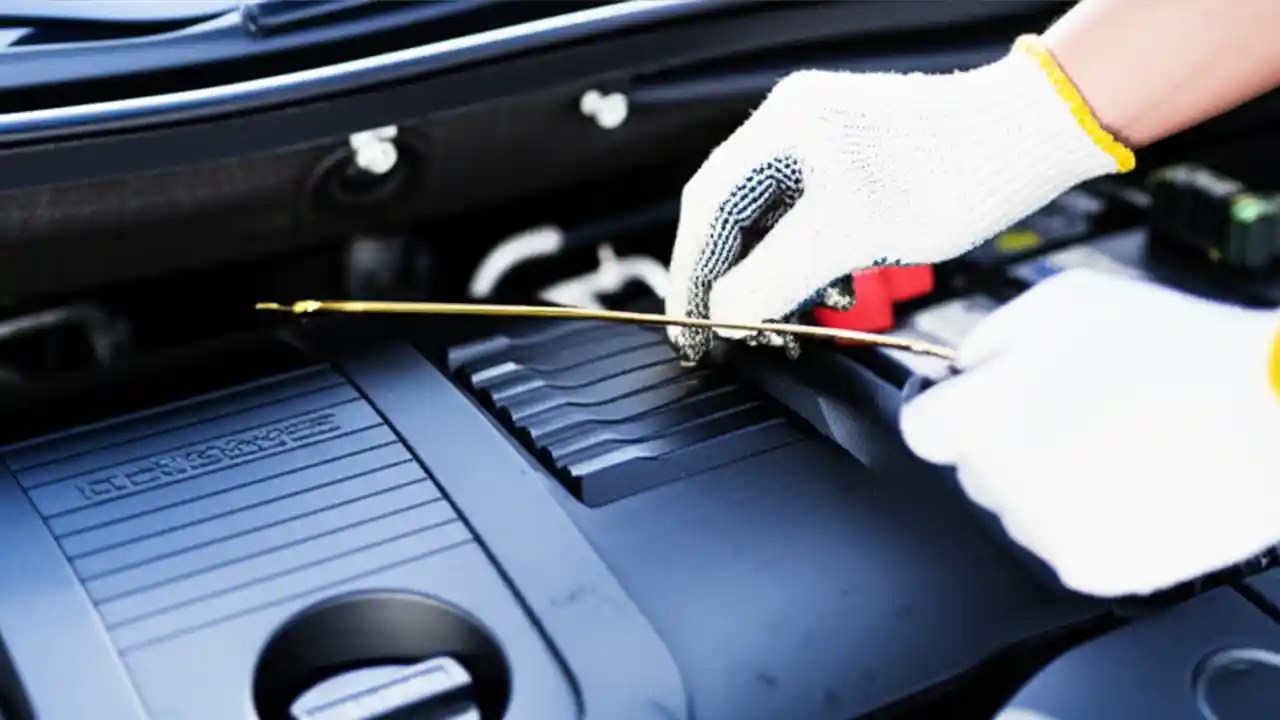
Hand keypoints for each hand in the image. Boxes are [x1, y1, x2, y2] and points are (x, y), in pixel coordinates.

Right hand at [664, 35, 1133, 364]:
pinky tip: (837, 296)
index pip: (706, 206)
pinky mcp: (859, 168)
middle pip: (736, 217)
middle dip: (735, 282)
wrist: (1035, 138)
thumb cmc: (956, 169)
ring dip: (777, 280)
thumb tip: (723, 315)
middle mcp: (796, 128)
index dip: (692, 272)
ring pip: (775, 226)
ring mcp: (828, 145)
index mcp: (783, 126)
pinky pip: (813, 224)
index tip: (689, 327)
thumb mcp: (851, 234)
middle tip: (737, 337)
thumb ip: (775, 276)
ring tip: (790, 326)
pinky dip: (814, 266)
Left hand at [900, 269, 1279, 596]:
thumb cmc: (1171, 352)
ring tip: (1120, 440)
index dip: (955, 406)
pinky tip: (1136, 480)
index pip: (923, 427)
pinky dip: (1092, 517)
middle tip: (1077, 408)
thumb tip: (958, 371)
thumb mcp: (1060, 303)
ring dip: (1050, 479)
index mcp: (978, 418)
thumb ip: (987, 339)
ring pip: (1022, 506)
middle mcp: (998, 484)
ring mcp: (1043, 533)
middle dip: (1009, 438)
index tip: (981, 400)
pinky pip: (1069, 540)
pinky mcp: (1090, 570)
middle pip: (976, 466)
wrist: (1270, 417)